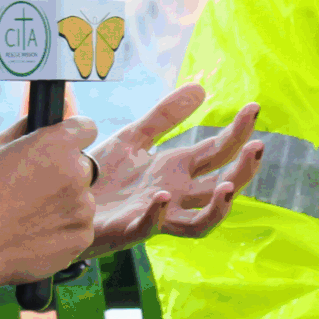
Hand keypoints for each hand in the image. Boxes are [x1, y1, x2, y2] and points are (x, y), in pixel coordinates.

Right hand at [0, 116, 98, 288]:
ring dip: (65, 203)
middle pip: (84, 166)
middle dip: (66, 173)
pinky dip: (63, 229)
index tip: (63, 147)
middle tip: (36, 188)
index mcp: (58, 144)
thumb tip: (39, 119)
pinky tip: (35, 233)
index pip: (86, 127)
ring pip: (82, 199)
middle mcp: (77, 172)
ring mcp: (83, 206)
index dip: (74, 136)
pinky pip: (79, 226)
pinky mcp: (82, 235)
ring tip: (30, 215)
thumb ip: (25, 127)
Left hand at [81, 84, 263, 258]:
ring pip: (198, 223)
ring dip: (216, 208)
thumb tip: (201, 88)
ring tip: (227, 186)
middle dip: (242, 170)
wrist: (62, 200)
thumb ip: (165, 116)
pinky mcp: (125, 230)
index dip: (237, 132)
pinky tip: (161, 197)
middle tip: (257, 146)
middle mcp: (173, 195)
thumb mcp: (134, 138)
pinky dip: (156, 215)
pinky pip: (147, 229)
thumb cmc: (101, 174)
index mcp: (176, 170)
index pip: (217, 152)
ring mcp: (153, 215)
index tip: (253, 108)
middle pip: (220, 188)